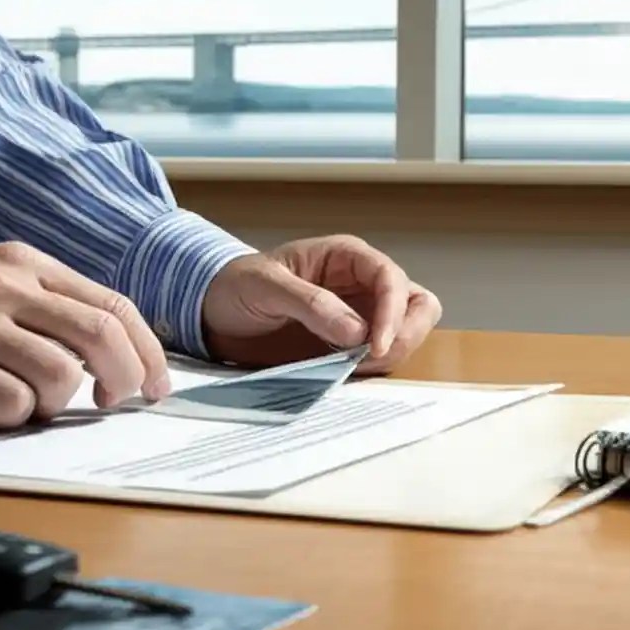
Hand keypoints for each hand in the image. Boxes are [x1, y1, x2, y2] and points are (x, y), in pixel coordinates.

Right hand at [0, 242, 169, 427]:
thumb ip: (50, 308)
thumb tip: (119, 354)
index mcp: (24, 263)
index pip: (114, 304)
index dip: (147, 350)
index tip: (156, 383)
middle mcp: (3, 284)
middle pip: (102, 333)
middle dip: (127, 377)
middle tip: (118, 402)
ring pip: (60, 373)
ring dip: (57, 403)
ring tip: (28, 402)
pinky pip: (11, 402)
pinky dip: (14, 417)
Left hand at [201, 234, 441, 372]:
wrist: (212, 314)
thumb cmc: (235, 286)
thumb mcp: (264, 287)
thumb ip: (310, 303)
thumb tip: (356, 329)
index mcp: (346, 257)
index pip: (390, 278)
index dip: (393, 311)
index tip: (376, 345)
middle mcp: (363, 284)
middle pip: (416, 304)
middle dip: (405, 333)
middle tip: (375, 358)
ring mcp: (362, 315)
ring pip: (409, 331)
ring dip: (393, 353)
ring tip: (354, 366)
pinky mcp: (353, 344)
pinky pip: (383, 356)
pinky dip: (377, 368)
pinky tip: (347, 372)